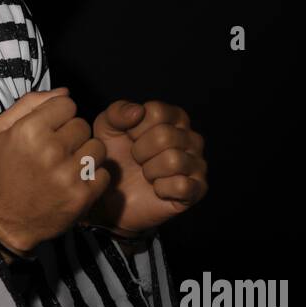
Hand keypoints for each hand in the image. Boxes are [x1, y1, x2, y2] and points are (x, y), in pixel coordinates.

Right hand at [0, 87, 111, 254]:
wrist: (2, 221)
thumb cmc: (1, 172)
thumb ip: (30, 103)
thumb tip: (65, 91)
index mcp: (29, 130)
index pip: (67, 104)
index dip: (59, 116)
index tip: (49, 131)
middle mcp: (50, 150)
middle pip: (82, 125)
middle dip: (72, 136)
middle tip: (55, 152)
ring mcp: (68, 174)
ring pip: (98, 147)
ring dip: (86, 155)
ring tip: (67, 167)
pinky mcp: (82, 196)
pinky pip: (104, 174)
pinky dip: (93, 179)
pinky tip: (75, 183)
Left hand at [86, 99, 207, 235]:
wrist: (112, 196)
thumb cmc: (115, 156)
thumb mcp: (107, 128)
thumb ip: (117, 112)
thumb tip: (138, 111)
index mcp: (174, 117)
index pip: (156, 112)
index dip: (134, 129)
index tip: (129, 139)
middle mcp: (191, 137)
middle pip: (165, 136)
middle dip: (140, 152)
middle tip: (136, 161)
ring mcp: (198, 163)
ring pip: (173, 160)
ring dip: (149, 171)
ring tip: (146, 175)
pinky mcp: (197, 189)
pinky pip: (181, 185)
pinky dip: (161, 189)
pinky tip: (156, 189)